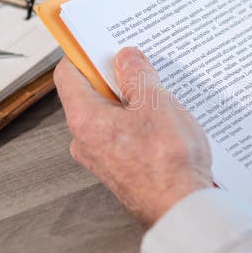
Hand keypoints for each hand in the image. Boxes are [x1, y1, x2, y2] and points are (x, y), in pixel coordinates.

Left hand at [53, 47, 212, 226]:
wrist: (183, 209)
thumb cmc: (168, 162)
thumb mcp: (156, 103)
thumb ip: (138, 74)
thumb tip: (126, 58)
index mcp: (84, 120)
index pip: (68, 74)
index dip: (85, 54)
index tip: (104, 42)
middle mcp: (85, 142)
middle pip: (90, 94)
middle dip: (116, 78)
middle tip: (142, 68)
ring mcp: (102, 159)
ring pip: (110, 117)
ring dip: (131, 103)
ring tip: (161, 97)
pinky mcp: (121, 171)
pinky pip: (123, 136)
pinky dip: (139, 125)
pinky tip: (165, 124)